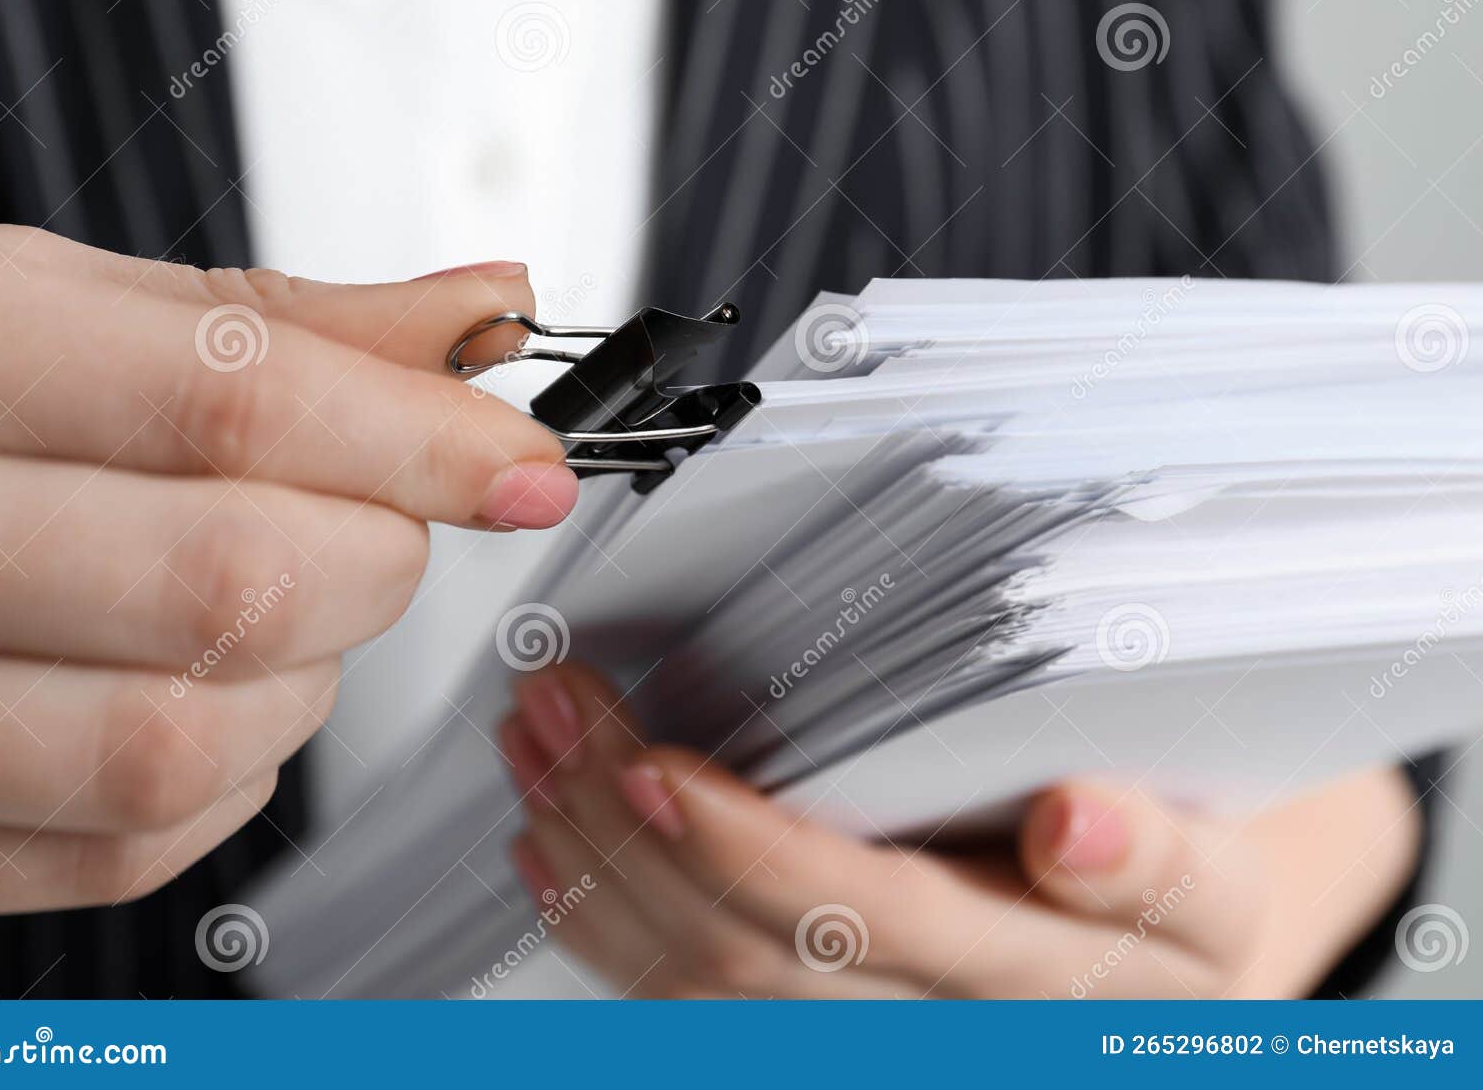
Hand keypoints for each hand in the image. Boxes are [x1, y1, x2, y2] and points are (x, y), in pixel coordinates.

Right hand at [0, 222, 573, 920]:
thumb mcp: (30, 299)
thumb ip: (269, 317)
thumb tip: (483, 310)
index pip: (228, 400)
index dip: (419, 437)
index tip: (520, 462)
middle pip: (228, 583)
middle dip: (373, 557)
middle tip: (378, 516)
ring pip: (182, 745)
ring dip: (305, 683)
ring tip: (282, 607)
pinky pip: (117, 849)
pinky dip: (225, 779)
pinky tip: (208, 698)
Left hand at [500, 662, 1421, 997]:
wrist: (1148, 987)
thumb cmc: (1169, 911)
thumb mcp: (1213, 876)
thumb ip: (1154, 861)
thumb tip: (1075, 825)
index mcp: (1018, 977)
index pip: (856, 920)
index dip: (744, 850)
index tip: (651, 766)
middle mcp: (915, 1022)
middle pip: (736, 950)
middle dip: (624, 829)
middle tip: (555, 709)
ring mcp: (845, 1035)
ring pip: (685, 981)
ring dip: (589, 861)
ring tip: (530, 747)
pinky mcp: (800, 1025)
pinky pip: (677, 1000)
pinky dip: (599, 922)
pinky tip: (551, 849)